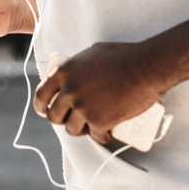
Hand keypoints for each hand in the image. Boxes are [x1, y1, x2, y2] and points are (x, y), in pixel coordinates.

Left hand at [34, 42, 167, 143]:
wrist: (147, 67)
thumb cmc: (124, 55)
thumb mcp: (92, 53)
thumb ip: (77, 66)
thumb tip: (70, 73)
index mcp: (65, 72)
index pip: (41, 95)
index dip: (42, 106)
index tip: (47, 110)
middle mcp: (70, 91)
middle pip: (54, 116)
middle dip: (62, 120)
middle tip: (73, 119)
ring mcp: (84, 108)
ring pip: (72, 130)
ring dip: (81, 130)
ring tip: (92, 126)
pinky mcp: (100, 122)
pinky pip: (96, 136)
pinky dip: (102, 136)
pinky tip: (108, 132)